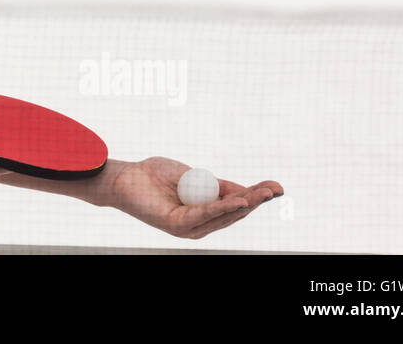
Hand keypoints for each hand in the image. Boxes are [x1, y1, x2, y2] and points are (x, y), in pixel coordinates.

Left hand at [99, 156, 282, 238]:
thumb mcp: (192, 176)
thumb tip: (242, 190)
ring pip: (223, 216)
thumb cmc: (154, 175)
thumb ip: (214, 185)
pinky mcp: (177, 225)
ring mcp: (189, 227)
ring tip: (262, 195)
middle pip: (234, 213)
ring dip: (244, 204)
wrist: (125, 177)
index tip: (277, 186)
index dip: (256, 196)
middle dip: (256, 200)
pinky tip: (236, 201)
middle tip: (275, 189)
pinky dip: (220, 207)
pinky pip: (203, 215)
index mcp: (205, 212)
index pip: (236, 205)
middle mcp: (200, 224)